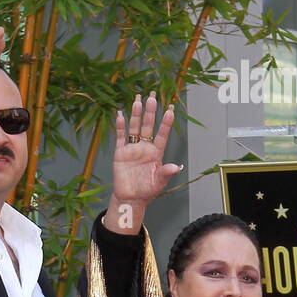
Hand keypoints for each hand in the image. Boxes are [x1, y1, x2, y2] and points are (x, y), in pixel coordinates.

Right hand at [103, 92, 180, 232]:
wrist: (130, 198)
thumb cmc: (147, 190)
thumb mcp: (159, 182)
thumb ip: (166, 173)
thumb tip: (176, 167)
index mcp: (156, 153)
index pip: (162, 135)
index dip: (165, 124)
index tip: (170, 111)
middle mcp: (145, 147)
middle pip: (148, 127)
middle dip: (150, 113)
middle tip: (153, 99)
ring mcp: (132, 148)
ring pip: (135, 128)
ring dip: (136, 115)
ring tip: (138, 101)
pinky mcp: (120, 153)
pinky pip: (120, 137)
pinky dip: (120, 127)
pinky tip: (120, 115)